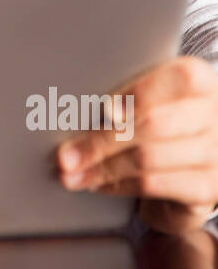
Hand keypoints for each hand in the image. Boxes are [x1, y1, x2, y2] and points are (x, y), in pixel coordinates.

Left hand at [56, 55, 217, 233]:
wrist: (190, 164)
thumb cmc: (161, 121)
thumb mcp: (148, 98)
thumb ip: (125, 95)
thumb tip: (76, 106)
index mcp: (200, 80)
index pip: (177, 79)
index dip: (139, 94)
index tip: (104, 110)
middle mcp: (214, 114)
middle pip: (154, 124)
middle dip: (101, 141)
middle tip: (65, 155)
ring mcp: (215, 153)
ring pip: (148, 159)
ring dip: (102, 168)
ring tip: (72, 173)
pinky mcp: (208, 188)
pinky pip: (154, 185)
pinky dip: (119, 186)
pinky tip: (98, 184)